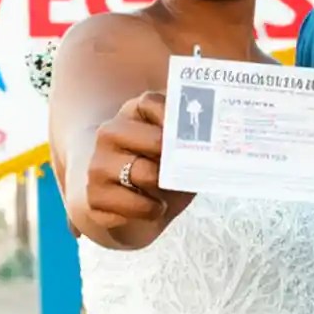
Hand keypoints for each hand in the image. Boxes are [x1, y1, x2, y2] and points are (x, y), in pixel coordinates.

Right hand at [86, 91, 194, 234]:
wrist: (129, 207)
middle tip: (183, 171)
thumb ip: (189, 139)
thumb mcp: (176, 150)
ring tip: (165, 193)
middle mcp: (110, 133)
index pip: (152, 103)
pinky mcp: (94, 196)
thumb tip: (218, 139)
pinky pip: (134, 204)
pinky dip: (151, 210)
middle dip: (176, 159)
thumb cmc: (159, 171)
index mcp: (132, 113)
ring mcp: (98, 164)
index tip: (194, 133)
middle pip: (156, 141)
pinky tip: (152, 207)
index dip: (176, 118)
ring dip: (163, 189)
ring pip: (145, 174)